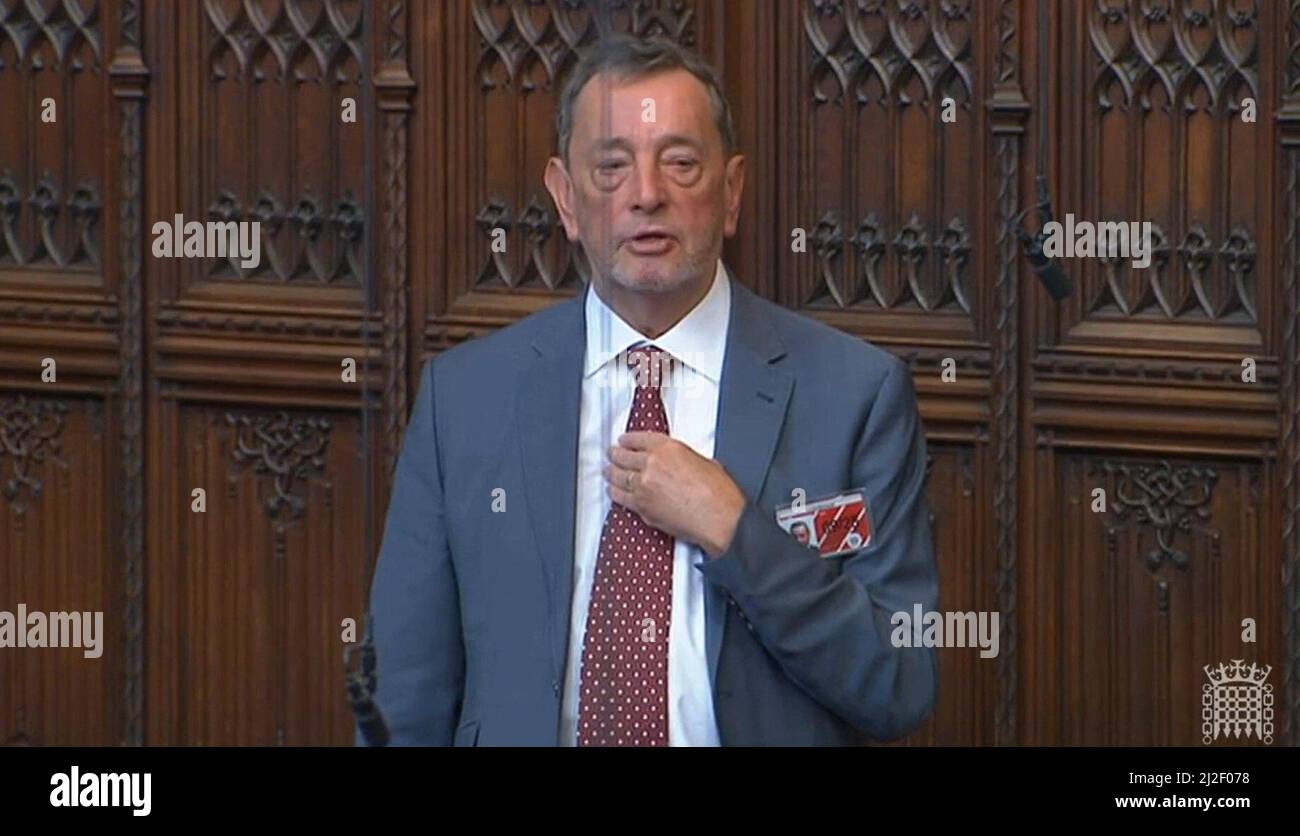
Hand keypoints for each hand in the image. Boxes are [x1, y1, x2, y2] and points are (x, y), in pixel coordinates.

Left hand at [605, 431, 745, 557]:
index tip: (622, 441)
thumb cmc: (718, 493)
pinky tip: (613, 491)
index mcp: (668, 448)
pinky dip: (615, 493)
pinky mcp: (642, 507)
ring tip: (608, 471)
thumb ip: (682, 458)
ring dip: (611, 473)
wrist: (719, 518)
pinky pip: (620, 498)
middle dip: (615, 455)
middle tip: (612, 454)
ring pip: (617, 477)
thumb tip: (676, 463)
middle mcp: (652, 465)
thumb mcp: (703, 461)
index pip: (637, 439)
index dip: (626, 440)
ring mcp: (644, 487)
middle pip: (622, 456)